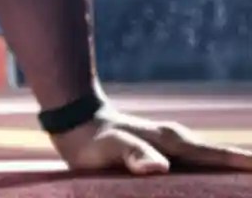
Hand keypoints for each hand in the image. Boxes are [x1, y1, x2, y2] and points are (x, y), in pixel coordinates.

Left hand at [51, 108, 251, 175]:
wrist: (78, 125)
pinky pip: (197, 169)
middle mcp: (181, 145)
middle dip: (243, 171)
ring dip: (228, 175)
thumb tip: (159, 167)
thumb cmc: (94, 139)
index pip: (219, 155)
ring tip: (241, 188)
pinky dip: (210, 177)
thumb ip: (134, 154)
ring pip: (211, 164)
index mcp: (175, 143)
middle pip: (222, 160)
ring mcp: (175, 150)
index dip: (244, 164)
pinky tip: (213, 189)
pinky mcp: (165, 158)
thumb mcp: (111, 147)